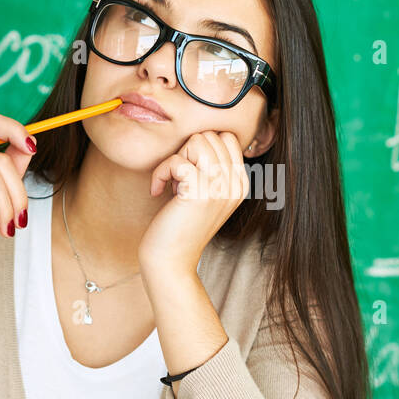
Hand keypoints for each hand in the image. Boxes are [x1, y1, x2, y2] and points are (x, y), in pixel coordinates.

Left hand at [138, 130, 249, 276]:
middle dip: (187, 151)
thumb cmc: (180, 225)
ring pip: (197, 142)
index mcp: (240, 183)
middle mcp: (235, 185)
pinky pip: (177, 160)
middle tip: (178, 180)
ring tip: (172, 183)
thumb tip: (198, 138)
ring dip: (175, 159)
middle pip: (211, 136)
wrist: (171, 261)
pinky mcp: (198, 194)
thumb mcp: (204, 193)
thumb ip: (210, 168)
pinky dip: (161, 172)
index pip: (227, 138)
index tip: (188, 172)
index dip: (201, 147)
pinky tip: (158, 191)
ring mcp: (219, 189)